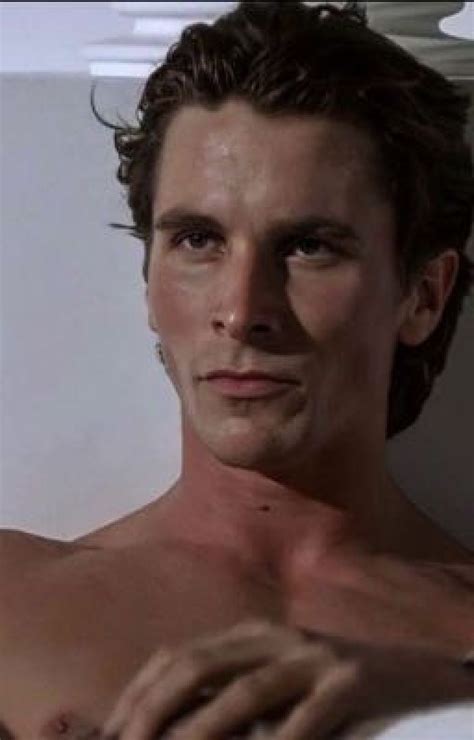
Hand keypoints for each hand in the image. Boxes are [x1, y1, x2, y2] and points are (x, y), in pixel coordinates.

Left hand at [102, 618, 473, 739]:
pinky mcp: (351, 683)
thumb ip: (234, 689)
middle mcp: (277, 637)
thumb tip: (178, 726)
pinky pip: (305, 722)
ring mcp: (314, 657)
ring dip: (201, 732)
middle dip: (153, 709)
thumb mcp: (280, 676)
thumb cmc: (335, 684)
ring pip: (244, 693)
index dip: (139, 692)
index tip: (111, 732)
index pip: (179, 655)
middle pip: (199, 666)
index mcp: (252, 633)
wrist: (415, 671)